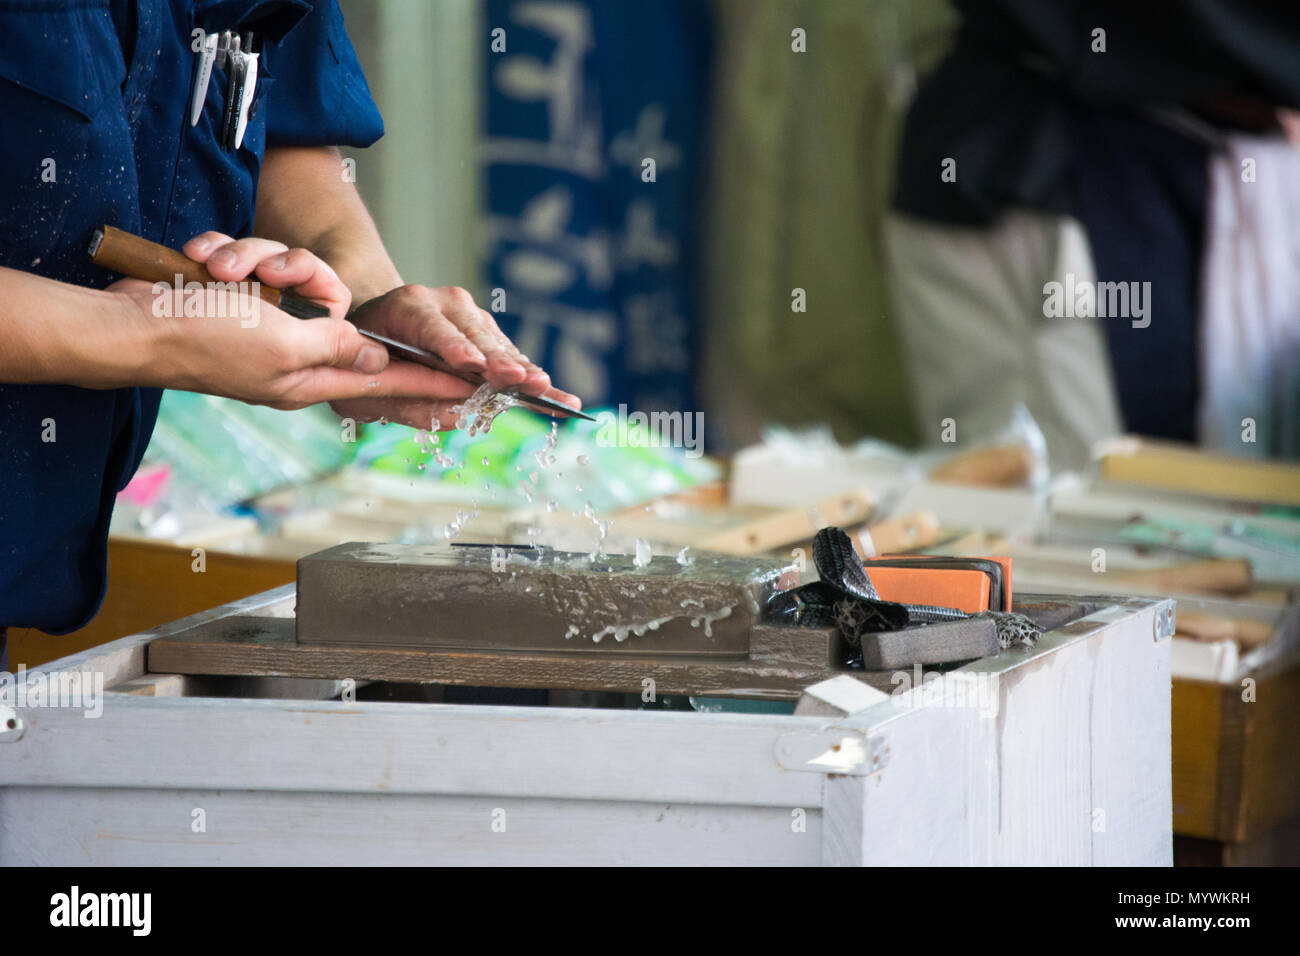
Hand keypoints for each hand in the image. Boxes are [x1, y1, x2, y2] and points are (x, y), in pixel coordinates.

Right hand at [107, 232, 479, 409]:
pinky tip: (204, 264)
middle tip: (267, 274)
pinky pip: (255, 265)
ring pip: (295, 274)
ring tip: (222, 270)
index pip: (387, 379)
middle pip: (340, 306)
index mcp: (311, 375)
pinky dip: (228, 258)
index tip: (473, 384)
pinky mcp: (240, 298)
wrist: (128, 321)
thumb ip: (340, 350)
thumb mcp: (284, 346)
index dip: (430, 380)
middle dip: (306, 277)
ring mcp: (267, 325)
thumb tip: (382, 359)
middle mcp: (295, 352)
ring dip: (258, 261)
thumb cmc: (205, 338)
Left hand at [332, 283, 581, 428]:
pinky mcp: (485, 330)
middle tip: (523, 382)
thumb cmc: (363, 360)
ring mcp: (468, 314)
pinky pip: (508, 354)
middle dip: (500, 362)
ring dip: (523, 371)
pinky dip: (527, 376)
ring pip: (498, 345)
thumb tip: (458, 416)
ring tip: (547, 390)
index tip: (472, 364)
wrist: (372, 324)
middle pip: (476, 336)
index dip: (452, 347)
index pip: (430, 328)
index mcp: (404, 308)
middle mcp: (441, 302)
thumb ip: (407, 401)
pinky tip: (556, 396)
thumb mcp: (366, 386)